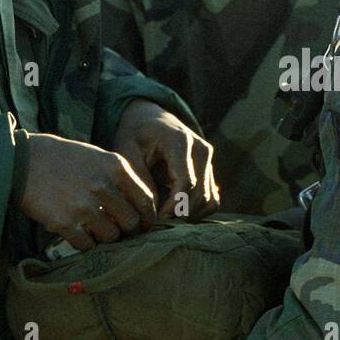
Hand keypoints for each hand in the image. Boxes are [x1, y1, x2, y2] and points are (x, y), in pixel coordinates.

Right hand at [17, 132, 156, 250]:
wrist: (23, 161)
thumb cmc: (63, 158)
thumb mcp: (98, 157)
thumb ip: (119, 177)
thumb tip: (138, 204)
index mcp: (116, 168)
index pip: (145, 200)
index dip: (148, 217)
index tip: (145, 224)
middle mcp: (103, 187)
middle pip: (132, 222)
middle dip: (130, 230)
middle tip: (122, 232)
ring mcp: (84, 206)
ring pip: (112, 236)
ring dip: (107, 237)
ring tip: (98, 231)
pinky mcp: (65, 223)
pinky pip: (87, 244)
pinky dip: (86, 243)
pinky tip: (81, 235)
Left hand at [112, 99, 219, 219]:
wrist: (151, 119)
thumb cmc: (136, 136)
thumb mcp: (128, 152)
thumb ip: (141, 180)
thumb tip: (154, 211)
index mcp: (180, 141)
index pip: (187, 182)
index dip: (174, 205)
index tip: (157, 217)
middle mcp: (201, 150)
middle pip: (201, 195)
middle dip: (180, 213)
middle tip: (158, 220)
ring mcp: (209, 160)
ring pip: (209, 200)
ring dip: (189, 214)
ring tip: (165, 214)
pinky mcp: (210, 171)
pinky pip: (212, 200)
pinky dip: (196, 211)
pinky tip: (175, 209)